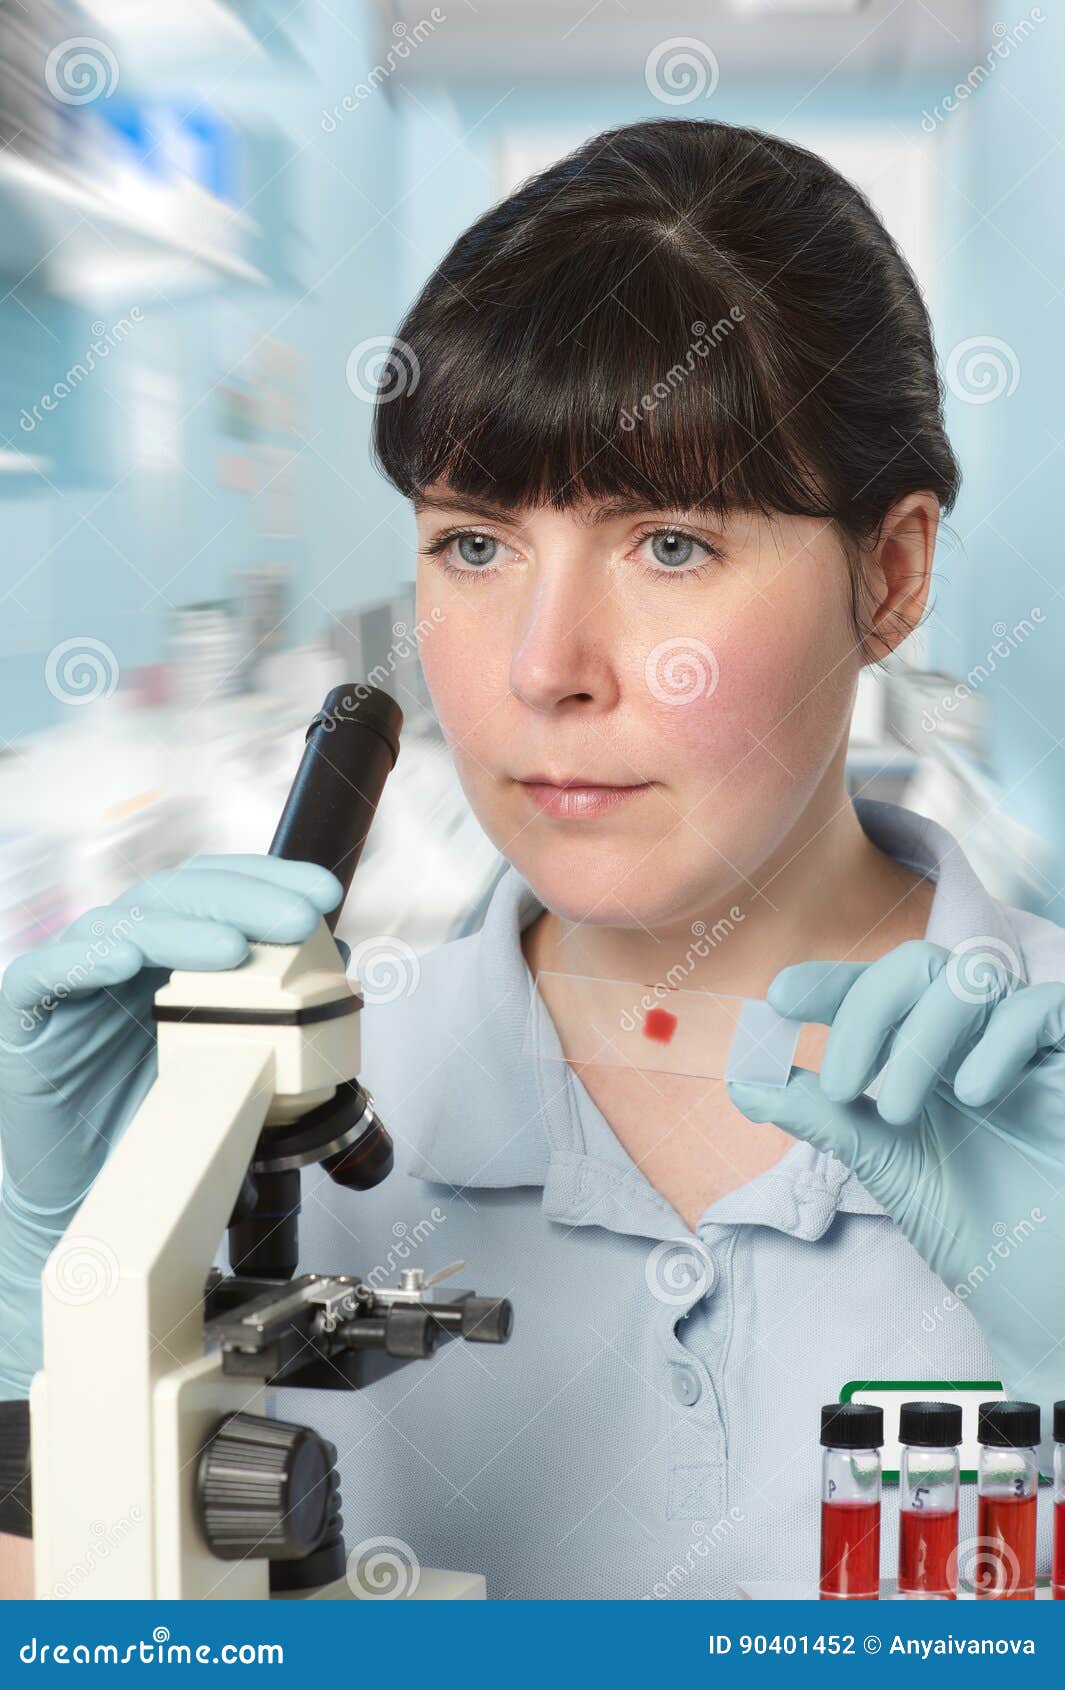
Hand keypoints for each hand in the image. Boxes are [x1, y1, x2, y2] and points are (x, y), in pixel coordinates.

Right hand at [0, 855, 341, 1397]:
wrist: (88, 1199)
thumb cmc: (157, 1126)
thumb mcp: (237, 1065)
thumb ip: (282, 1014)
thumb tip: (339, 961)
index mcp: (171, 953)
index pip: (218, 891)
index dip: (270, 880)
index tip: (326, 892)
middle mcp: (123, 952)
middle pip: (176, 896)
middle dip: (243, 898)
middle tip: (298, 918)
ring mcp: (74, 981)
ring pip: (119, 926)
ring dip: (180, 929)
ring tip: (232, 950)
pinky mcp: (26, 1017)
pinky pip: (43, 974)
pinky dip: (83, 961)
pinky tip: (124, 964)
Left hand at [727, 940, 1064, 1422]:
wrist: (1044, 1289)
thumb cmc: (976, 1229)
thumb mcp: (886, 1163)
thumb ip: (822, 1116)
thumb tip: (744, 1081)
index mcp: (930, 1055)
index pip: (876, 992)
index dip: (829, 982)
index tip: (777, 999)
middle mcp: (977, 1038)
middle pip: (918, 965)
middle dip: (866, 1009)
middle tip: (842, 1085)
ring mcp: (1028, 1046)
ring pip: (971, 975)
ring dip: (920, 1037)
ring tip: (898, 1114)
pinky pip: (1042, 1006)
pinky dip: (999, 1037)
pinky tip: (975, 1092)